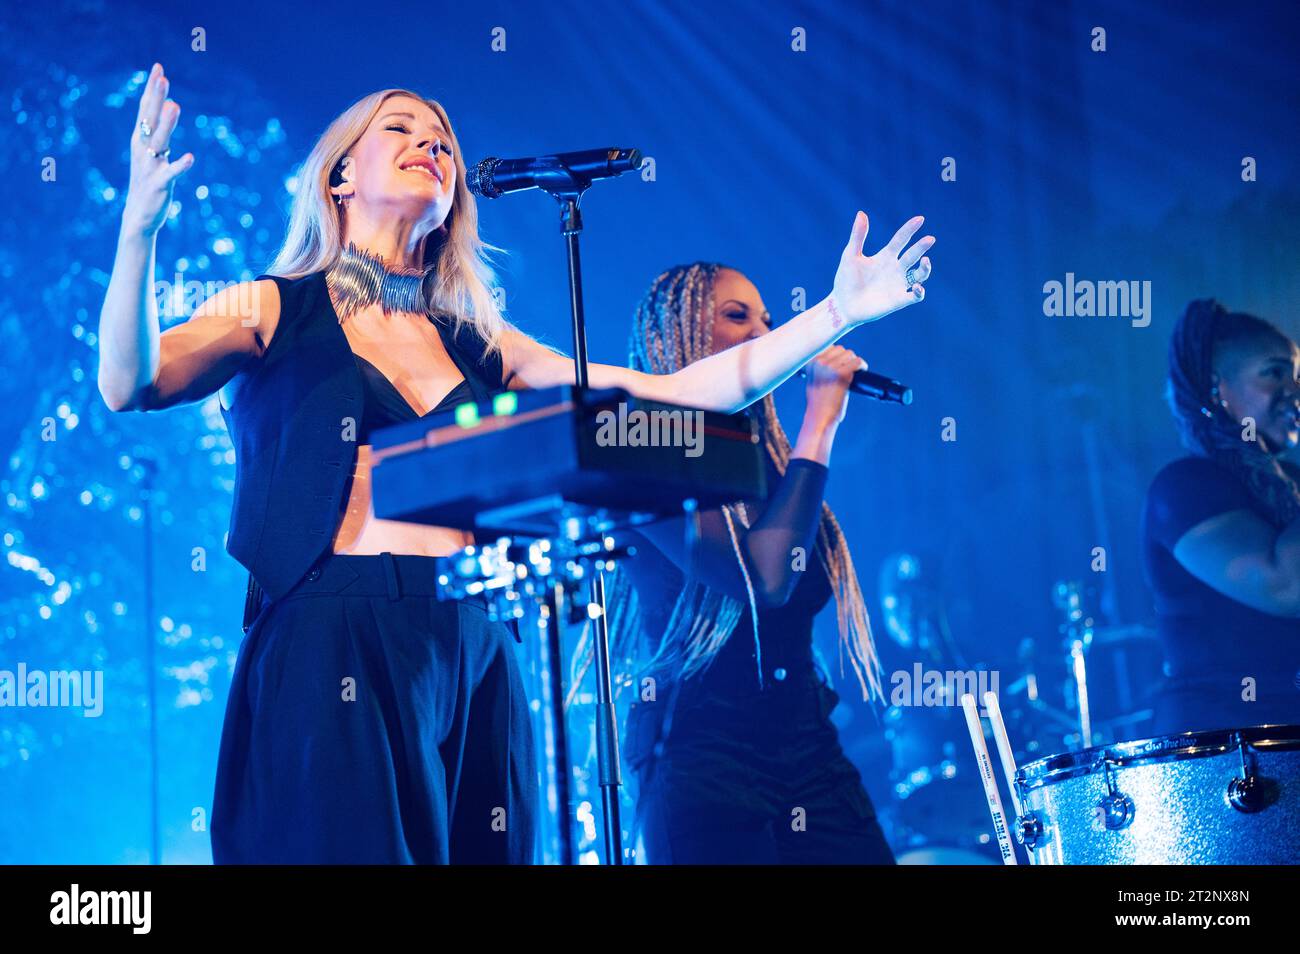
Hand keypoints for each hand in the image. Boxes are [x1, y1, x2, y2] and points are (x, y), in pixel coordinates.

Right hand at [121, 63, 193, 238]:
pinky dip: (180, 165)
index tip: (158, 67)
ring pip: (159, 141)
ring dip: (168, 124)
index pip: (146, 109)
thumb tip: (170, 107)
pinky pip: (171, 173)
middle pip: (150, 119)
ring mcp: (150, 166)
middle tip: (163, 77)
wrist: (139, 217)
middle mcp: (142, 149)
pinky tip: (191, 158)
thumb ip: (159, 131)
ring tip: (176, 106)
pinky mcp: (160, 185)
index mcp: (141, 140)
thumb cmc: (148, 182)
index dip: (151, 89)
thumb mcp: (151, 153)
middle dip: (156, 98)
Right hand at [803, 344, 863, 428]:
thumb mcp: (813, 379)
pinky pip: (857, 362)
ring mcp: (829, 367)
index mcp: (810, 361)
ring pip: (849, 354)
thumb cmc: (818, 401)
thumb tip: (832, 354)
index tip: (841, 362)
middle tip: (848, 369)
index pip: (828, 347)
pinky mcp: (841, 374)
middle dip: (846, 358)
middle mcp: (818, 362)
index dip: (837, 354)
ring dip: (854, 361)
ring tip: (854, 371)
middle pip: (840, 349)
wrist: (820, 416)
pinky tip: (862, 370)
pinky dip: (862, 366)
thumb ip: (819, 366)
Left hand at [831, 212, 933, 326]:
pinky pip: (915, 296)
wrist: (842, 305)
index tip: (920, 219)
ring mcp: (898, 284)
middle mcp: (895, 269)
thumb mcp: (850, 255)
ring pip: (920, 275)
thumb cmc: (845, 280)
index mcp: (885, 256)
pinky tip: (917, 286)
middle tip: (930, 239)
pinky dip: (920, 292)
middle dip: (922, 246)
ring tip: (926, 261)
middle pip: (913, 255)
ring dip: (925, 269)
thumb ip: (858, 236)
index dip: (910, 229)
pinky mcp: (898, 300)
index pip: (901, 239)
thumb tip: (861, 213)